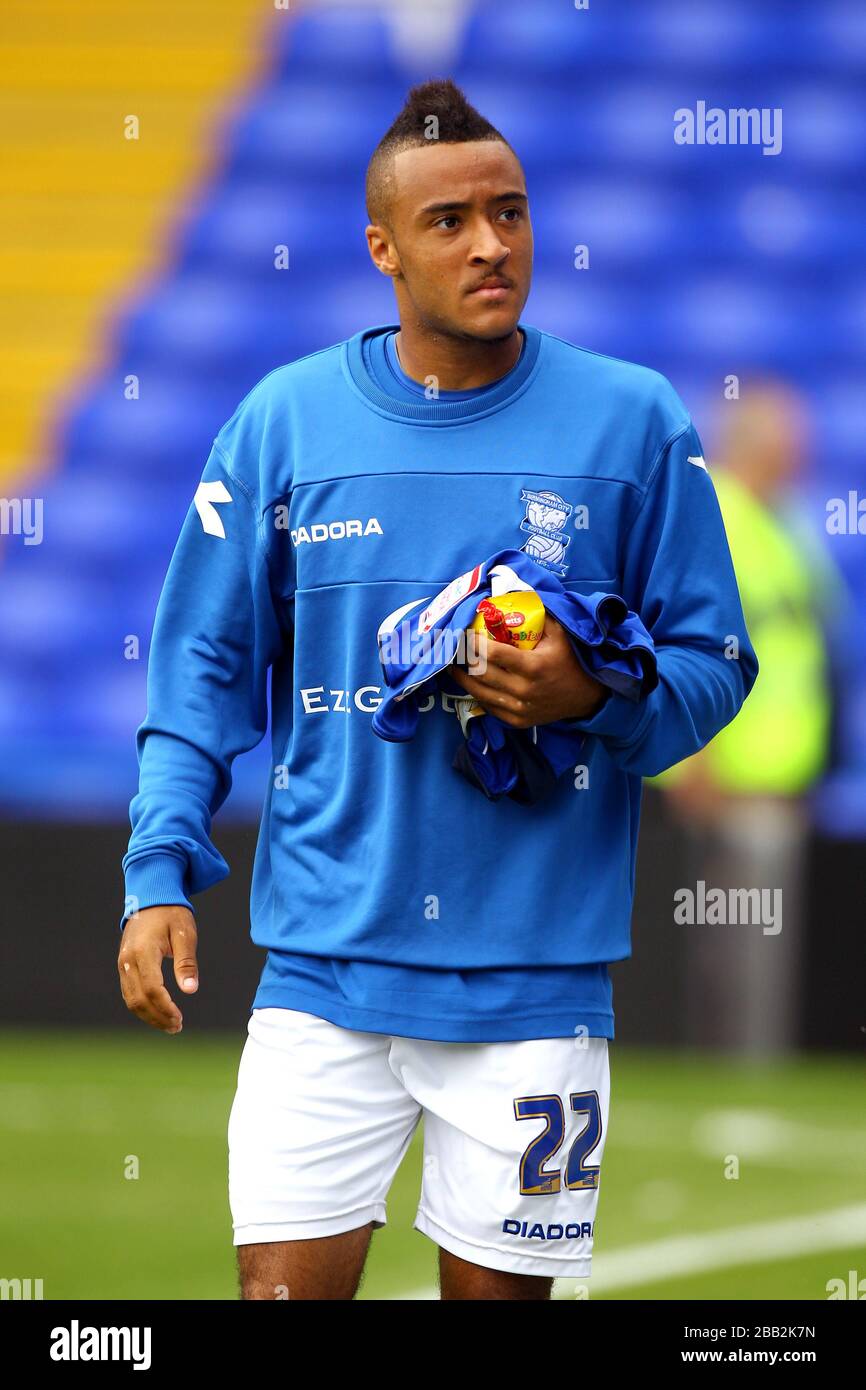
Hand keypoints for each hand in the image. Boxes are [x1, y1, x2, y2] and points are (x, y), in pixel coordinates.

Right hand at [118, 905, 198, 1033]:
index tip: (180, 1019)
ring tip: (169, 1024)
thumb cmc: (171, 914)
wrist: (151, 898)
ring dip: (149, 1016)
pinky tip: (157, 1012)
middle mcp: (128, 960)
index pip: (152, 989)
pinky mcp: (124, 966)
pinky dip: (142, 1006)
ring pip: (131, 1000)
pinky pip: (129, 993)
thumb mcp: (185, 934)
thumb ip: (186, 963)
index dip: (165, 1008)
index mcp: (143, 952)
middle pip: (139, 999)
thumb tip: (190, 990)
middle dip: (157, 1017)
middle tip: (177, 1027)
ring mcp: (123, 964)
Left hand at [449, 612, 605, 728]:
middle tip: (456, 649)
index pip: (493, 654)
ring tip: (455, 666)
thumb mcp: (560, 634)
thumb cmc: (571, 660)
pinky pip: (490, 707)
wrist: (586, 696)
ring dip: (464, 679)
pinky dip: (479, 694)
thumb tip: (516, 594)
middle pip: (482, 673)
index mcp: (533, 666)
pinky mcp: (518, 721)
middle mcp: (524, 690)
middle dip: (465, 659)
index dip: (474, 644)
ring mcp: (520, 708)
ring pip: (480, 693)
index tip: (464, 635)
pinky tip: (472, 683)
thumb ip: (539, 615)